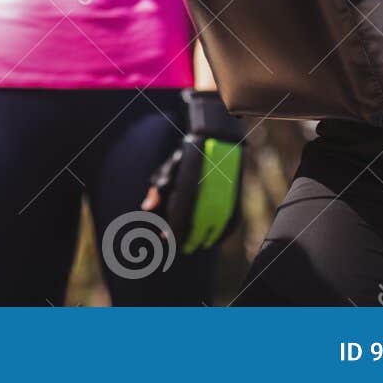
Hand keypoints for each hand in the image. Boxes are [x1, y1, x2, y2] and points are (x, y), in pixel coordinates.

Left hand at [141, 90, 244, 253]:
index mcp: (188, 191)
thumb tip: (146, 208)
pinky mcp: (236, 201)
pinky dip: (220, 236)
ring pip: (212, 232)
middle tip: (179, 244)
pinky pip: (229, 227)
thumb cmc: (188, 154)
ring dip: (201, 240)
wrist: (217, 137)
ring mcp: (224, 201)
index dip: (170, 234)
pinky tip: (212, 239)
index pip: (178, 223)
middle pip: (194, 232)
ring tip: (195, 243)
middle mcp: (207, 198)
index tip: (164, 237)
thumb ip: (158, 189)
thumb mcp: (170, 168)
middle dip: (184, 240)